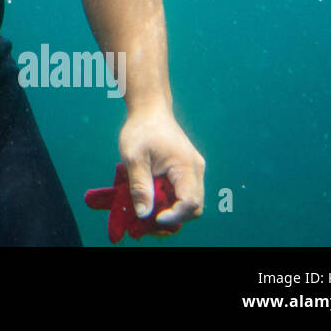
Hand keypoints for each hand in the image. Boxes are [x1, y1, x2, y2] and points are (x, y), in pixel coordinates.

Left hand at [118, 108, 205, 231]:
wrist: (150, 110)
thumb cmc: (141, 130)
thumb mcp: (133, 158)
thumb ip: (140, 186)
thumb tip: (144, 214)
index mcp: (186, 166)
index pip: (190, 202)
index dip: (174, 215)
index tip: (153, 217)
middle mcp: (196, 170)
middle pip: (194, 207)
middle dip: (173, 217)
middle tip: (148, 220)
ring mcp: (194, 171)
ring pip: (189, 202)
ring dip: (170, 210)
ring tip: (147, 209)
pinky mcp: (187, 171)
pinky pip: (183, 193)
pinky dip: (170, 200)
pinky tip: (152, 197)